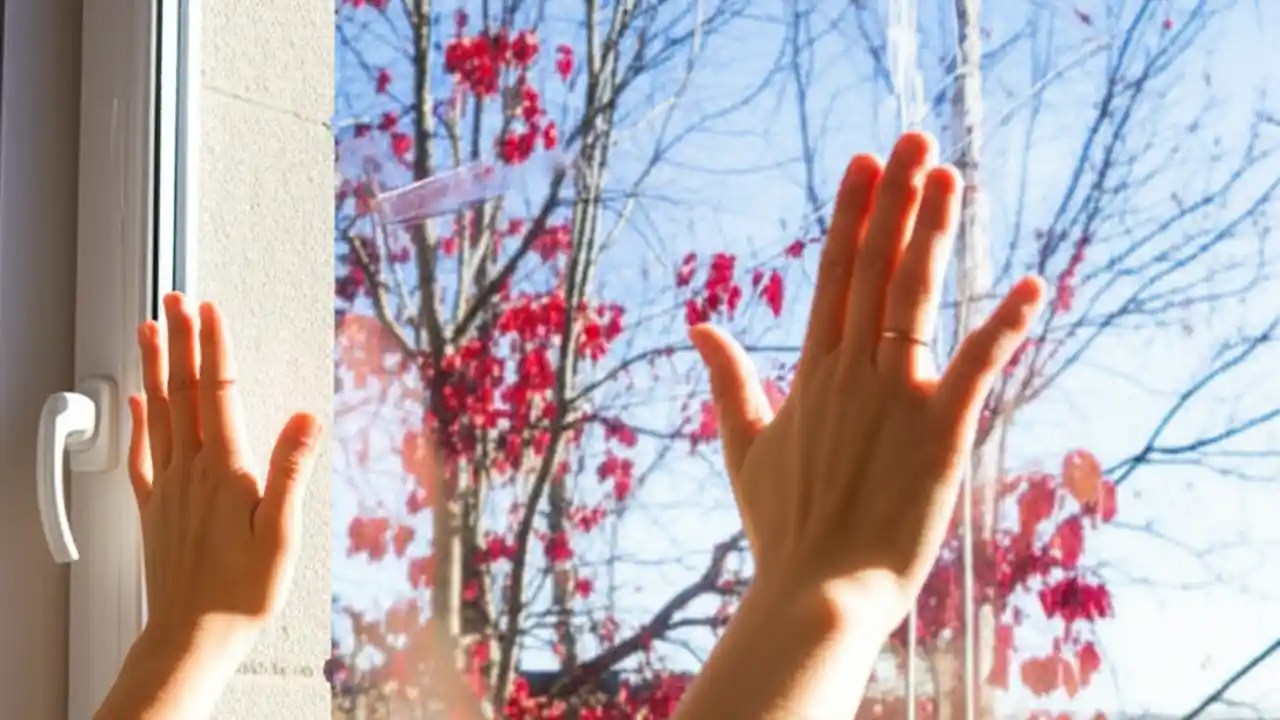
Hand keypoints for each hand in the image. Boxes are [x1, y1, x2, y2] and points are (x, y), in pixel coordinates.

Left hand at [127, 293, 321, 639]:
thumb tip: (307, 417)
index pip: (220, 393)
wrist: (193, 637)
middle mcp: (190, 471)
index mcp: (224, 471)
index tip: (212, 310)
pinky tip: (137, 402)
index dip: (216, 348)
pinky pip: (142, 454)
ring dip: (154, 367)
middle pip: (182, 391)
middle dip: (180, 340)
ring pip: (158, 413)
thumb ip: (291, 470)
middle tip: (175, 299)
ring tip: (149, 329)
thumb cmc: (243, 592)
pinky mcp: (155, 509)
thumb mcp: (282, 532)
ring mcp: (167, 488)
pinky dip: (139, 421)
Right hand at [691, 131, 1044, 631]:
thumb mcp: (743, 446)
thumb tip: (699, 324)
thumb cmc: (783, 528)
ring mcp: (896, 399)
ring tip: (950, 174)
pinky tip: (1031, 287)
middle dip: (897, 200)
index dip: (852, 215)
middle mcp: (852, 372)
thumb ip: (728, 380)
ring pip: (916, 299)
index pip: (834, 275)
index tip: (865, 164)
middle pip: (877, 270)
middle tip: (915, 139)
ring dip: (934, 234)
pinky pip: (978, 367)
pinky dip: (1006, 326)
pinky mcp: (941, 433)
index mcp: (812, 373)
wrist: (817, 593)